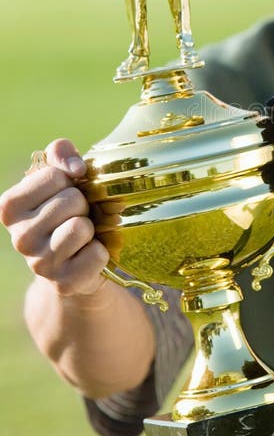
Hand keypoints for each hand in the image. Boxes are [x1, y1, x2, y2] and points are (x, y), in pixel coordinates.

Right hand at [0, 140, 108, 295]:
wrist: (74, 261)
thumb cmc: (67, 210)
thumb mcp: (59, 176)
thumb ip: (60, 153)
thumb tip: (77, 168)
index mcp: (10, 207)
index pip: (54, 176)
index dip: (69, 182)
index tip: (64, 195)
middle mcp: (19, 237)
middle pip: (71, 200)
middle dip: (83, 205)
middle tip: (76, 218)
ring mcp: (39, 264)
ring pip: (81, 226)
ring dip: (91, 227)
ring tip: (82, 236)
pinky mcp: (63, 282)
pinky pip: (96, 254)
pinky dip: (101, 252)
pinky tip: (88, 255)